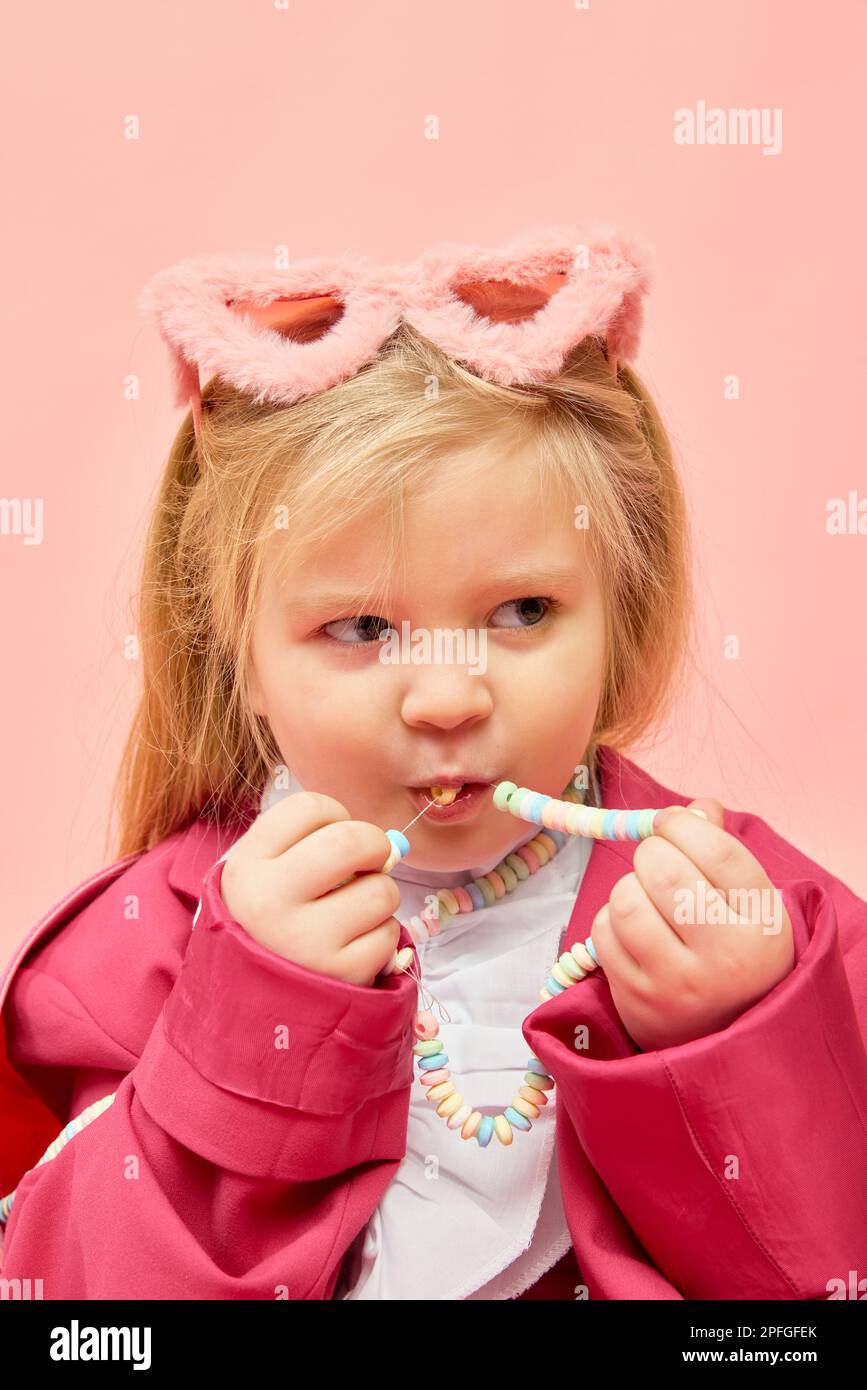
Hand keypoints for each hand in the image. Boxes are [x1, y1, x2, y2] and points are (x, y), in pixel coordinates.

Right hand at [219, 791, 402, 986]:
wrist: (250, 1006)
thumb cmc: (270, 928)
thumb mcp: (266, 879)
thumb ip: (314, 846)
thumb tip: (391, 846)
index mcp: (246, 869)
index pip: (310, 808)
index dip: (335, 816)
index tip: (330, 837)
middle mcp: (269, 903)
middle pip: (351, 840)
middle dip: (375, 846)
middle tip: (369, 862)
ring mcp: (306, 941)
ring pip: (381, 890)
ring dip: (380, 897)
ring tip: (353, 914)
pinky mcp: (340, 975)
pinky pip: (389, 935)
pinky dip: (381, 937)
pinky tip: (353, 948)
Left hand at [589, 799, 793, 1050]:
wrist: (728, 1037)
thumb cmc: (736, 954)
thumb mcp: (750, 905)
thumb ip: (722, 850)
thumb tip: (695, 808)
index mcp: (762, 925)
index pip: (716, 851)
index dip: (681, 824)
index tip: (670, 822)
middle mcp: (724, 957)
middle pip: (664, 870)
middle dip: (651, 853)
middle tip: (657, 863)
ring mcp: (677, 983)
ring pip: (626, 899)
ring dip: (628, 887)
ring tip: (646, 899)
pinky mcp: (637, 1001)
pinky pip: (604, 932)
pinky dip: (611, 920)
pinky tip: (634, 932)